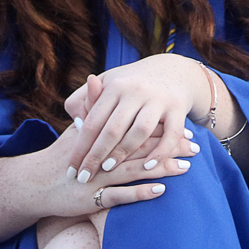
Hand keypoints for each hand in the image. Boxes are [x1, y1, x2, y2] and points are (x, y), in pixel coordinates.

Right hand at [0, 121, 198, 243]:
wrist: (34, 184)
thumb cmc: (58, 156)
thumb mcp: (74, 128)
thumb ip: (88, 105)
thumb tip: (94, 77)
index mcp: (99, 134)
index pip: (134, 125)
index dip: (159, 124)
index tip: (182, 125)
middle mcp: (101, 154)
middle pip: (141, 147)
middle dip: (169, 147)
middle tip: (195, 147)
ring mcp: (97, 177)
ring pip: (134, 170)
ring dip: (161, 168)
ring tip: (186, 168)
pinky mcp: (93, 198)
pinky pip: (120, 195)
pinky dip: (140, 192)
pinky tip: (160, 191)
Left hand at [62, 54, 213, 181]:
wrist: (172, 70)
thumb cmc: (131, 83)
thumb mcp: (108, 82)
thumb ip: (86, 99)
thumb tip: (75, 122)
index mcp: (115, 85)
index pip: (93, 120)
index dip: (80, 147)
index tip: (70, 169)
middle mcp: (135, 91)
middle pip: (112, 128)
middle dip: (96, 156)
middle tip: (83, 177)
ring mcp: (158, 99)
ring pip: (139, 132)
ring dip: (123, 153)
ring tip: (107, 170)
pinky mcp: (178, 108)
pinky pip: (170, 135)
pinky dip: (160, 152)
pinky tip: (148, 167)